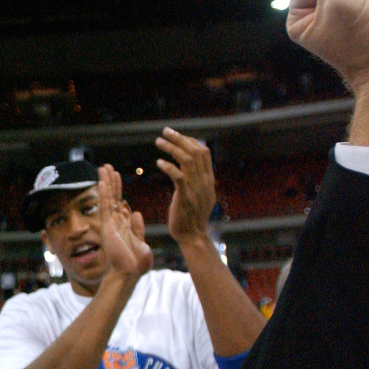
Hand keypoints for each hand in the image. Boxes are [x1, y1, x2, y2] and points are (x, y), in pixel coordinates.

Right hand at [98, 165, 151, 277]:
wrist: (130, 274)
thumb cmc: (136, 264)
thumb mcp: (142, 243)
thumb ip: (138, 227)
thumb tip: (136, 212)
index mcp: (124, 225)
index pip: (119, 203)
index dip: (118, 189)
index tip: (116, 176)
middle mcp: (115, 223)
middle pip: (112, 197)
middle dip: (110, 181)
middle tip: (106, 166)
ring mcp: (110, 224)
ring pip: (107, 199)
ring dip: (106, 182)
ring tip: (103, 167)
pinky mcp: (108, 227)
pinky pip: (106, 207)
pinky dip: (104, 194)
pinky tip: (103, 182)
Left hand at [155, 128, 215, 244]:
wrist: (192, 236)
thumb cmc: (191, 217)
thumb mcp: (201, 196)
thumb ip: (199, 181)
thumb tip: (195, 169)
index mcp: (209, 179)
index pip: (204, 152)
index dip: (190, 141)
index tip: (177, 136)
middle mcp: (205, 181)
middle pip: (197, 151)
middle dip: (180, 138)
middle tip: (165, 131)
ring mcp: (196, 188)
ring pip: (187, 160)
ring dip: (172, 148)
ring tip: (158, 142)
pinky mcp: (185, 196)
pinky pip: (178, 175)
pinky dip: (168, 166)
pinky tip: (158, 162)